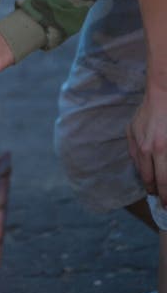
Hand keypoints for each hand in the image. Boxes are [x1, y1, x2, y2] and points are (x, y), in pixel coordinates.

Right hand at [127, 85, 166, 205]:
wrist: (162, 92)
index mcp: (161, 150)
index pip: (163, 182)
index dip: (166, 197)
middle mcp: (146, 148)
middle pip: (148, 179)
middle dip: (155, 192)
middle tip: (161, 200)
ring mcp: (136, 139)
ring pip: (139, 168)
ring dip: (146, 179)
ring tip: (152, 186)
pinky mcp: (130, 131)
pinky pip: (133, 153)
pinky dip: (140, 162)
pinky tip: (145, 166)